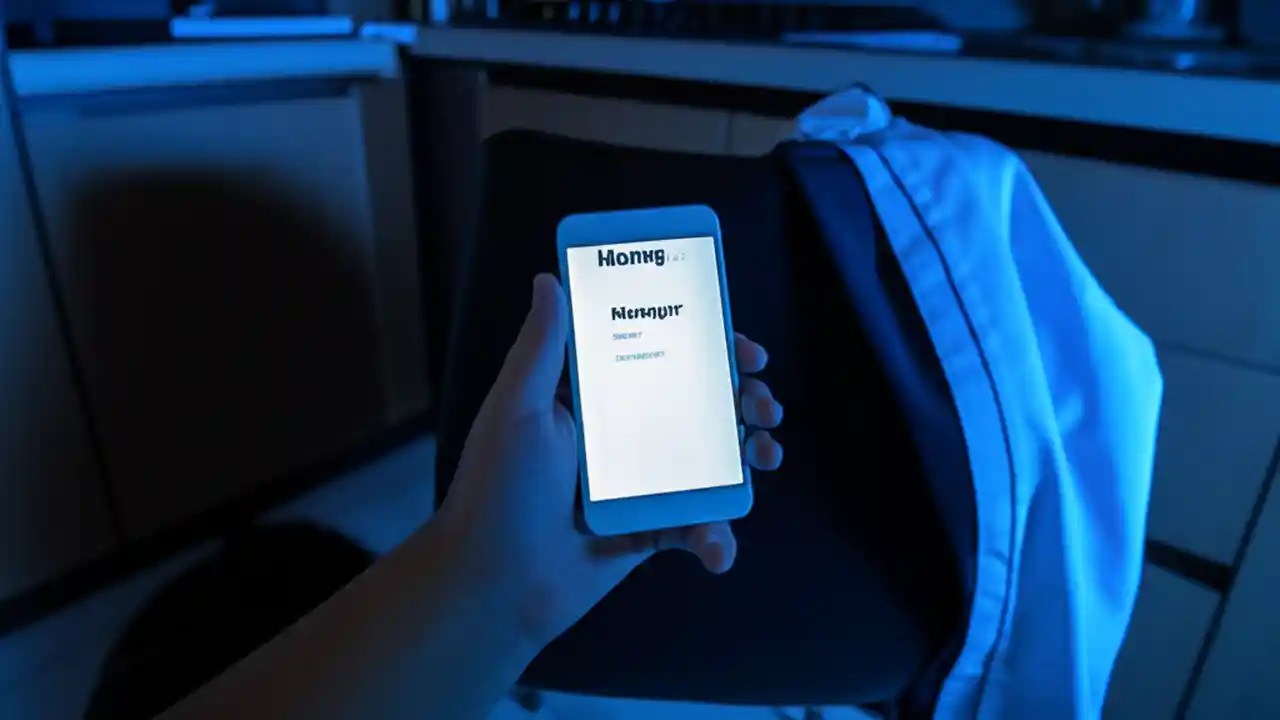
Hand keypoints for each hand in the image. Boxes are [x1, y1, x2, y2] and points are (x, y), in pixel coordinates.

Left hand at [436, 274, 783, 652]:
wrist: (494, 584)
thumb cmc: (498, 489)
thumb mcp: (517, 409)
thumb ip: (541, 348)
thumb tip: (549, 279)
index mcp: (594, 398)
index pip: (660, 355)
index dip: (707, 345)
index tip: (741, 346)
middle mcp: (623, 434)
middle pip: (701, 404)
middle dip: (744, 399)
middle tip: (763, 404)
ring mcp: (642, 483)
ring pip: (712, 460)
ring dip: (749, 456)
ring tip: (765, 456)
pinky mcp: (651, 530)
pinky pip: (698, 524)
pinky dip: (716, 535)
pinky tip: (716, 547)